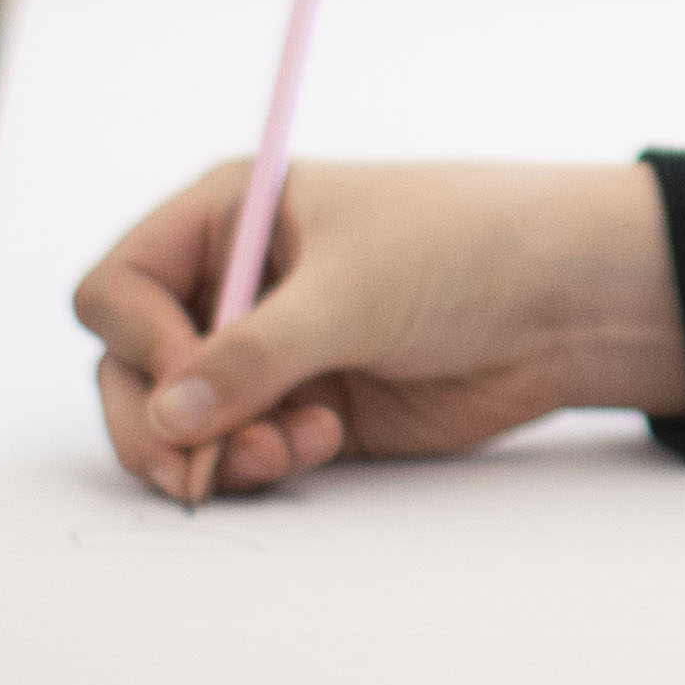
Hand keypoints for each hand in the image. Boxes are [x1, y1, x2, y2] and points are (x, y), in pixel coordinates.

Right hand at [72, 161, 684, 506]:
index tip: (186, 379)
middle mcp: (234, 285)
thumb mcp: (351, 289)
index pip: (122, 289)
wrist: (563, 300)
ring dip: (215, 452)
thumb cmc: (464, 247)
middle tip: (195, 466)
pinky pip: (242, 453)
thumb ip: (254, 356)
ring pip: (182, 424)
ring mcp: (267, 353)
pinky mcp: (305, 409)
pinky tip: (319, 444)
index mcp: (228, 218)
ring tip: (282, 450)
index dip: (137, 342)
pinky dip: (260, 463)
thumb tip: (169, 417)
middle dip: (160, 422)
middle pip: (133, 369)